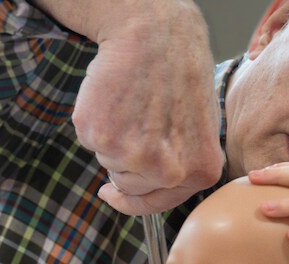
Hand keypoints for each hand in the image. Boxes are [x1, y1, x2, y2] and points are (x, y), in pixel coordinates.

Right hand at [74, 1, 224, 215]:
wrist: (155, 34)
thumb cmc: (179, 73)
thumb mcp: (199, 127)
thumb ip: (181, 163)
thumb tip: (145, 188)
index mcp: (200, 171)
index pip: (158, 204)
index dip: (132, 200)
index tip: (113, 194)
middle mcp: (169, 171)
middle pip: (129, 186)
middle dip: (125, 161)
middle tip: (134, 122)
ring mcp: (133, 157)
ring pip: (108, 162)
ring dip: (111, 139)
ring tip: (130, 104)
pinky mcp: (100, 137)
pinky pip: (88, 141)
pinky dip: (94, 120)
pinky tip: (113, 97)